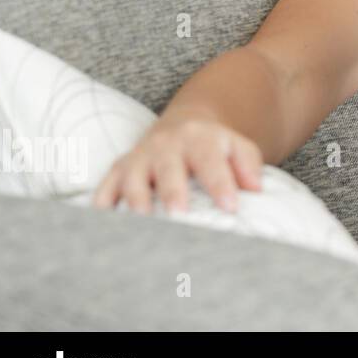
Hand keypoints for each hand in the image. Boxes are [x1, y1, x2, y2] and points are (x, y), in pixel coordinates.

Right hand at [91, 113, 263, 215]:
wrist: (184, 126)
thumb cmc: (215, 147)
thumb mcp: (238, 147)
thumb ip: (249, 165)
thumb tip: (256, 190)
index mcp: (200, 139)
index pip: (210, 161)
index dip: (220, 184)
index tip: (230, 208)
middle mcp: (166, 145)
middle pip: (168, 169)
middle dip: (173, 193)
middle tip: (179, 217)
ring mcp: (139, 157)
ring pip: (132, 179)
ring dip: (135, 202)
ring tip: (141, 228)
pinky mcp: (118, 170)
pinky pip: (105, 189)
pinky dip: (101, 208)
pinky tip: (102, 231)